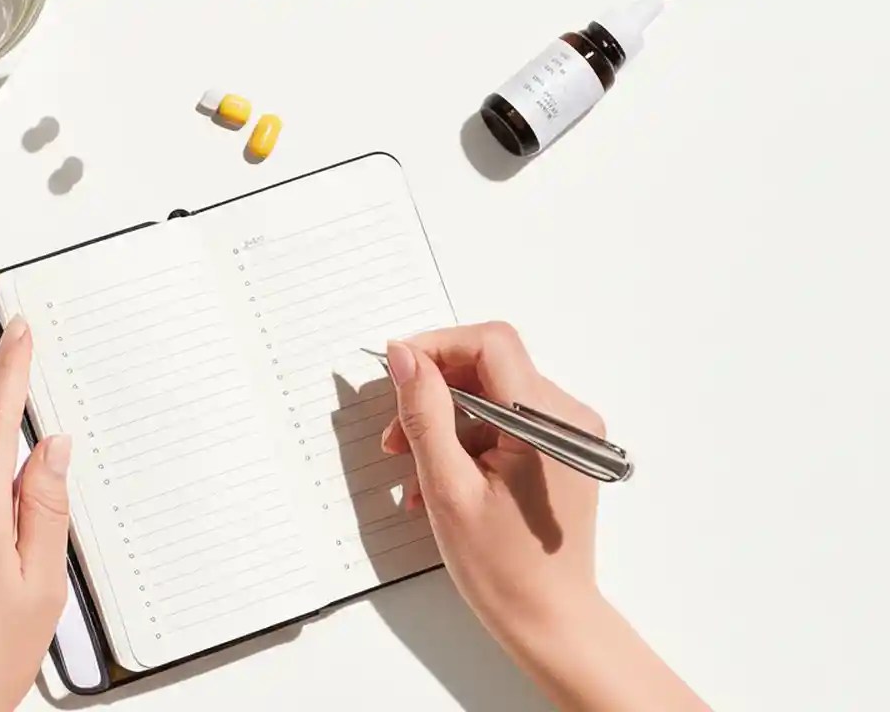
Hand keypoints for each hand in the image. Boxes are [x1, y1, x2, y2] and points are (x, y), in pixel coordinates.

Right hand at [382, 323, 706, 710]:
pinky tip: (439, 480)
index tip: (398, 368)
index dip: (437, 346)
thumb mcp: (447, 487)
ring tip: (413, 471)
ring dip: (445, 425)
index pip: (491, 344)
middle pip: (489, 368)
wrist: (547, 619)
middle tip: (396, 436)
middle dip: (435, 394)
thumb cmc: (504, 568)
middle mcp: (567, 418)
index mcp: (547, 422)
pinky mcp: (557, 450)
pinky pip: (503, 424)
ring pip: (491, 397)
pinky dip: (466, 443)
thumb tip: (405, 357)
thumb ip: (425, 413)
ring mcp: (565, 434)